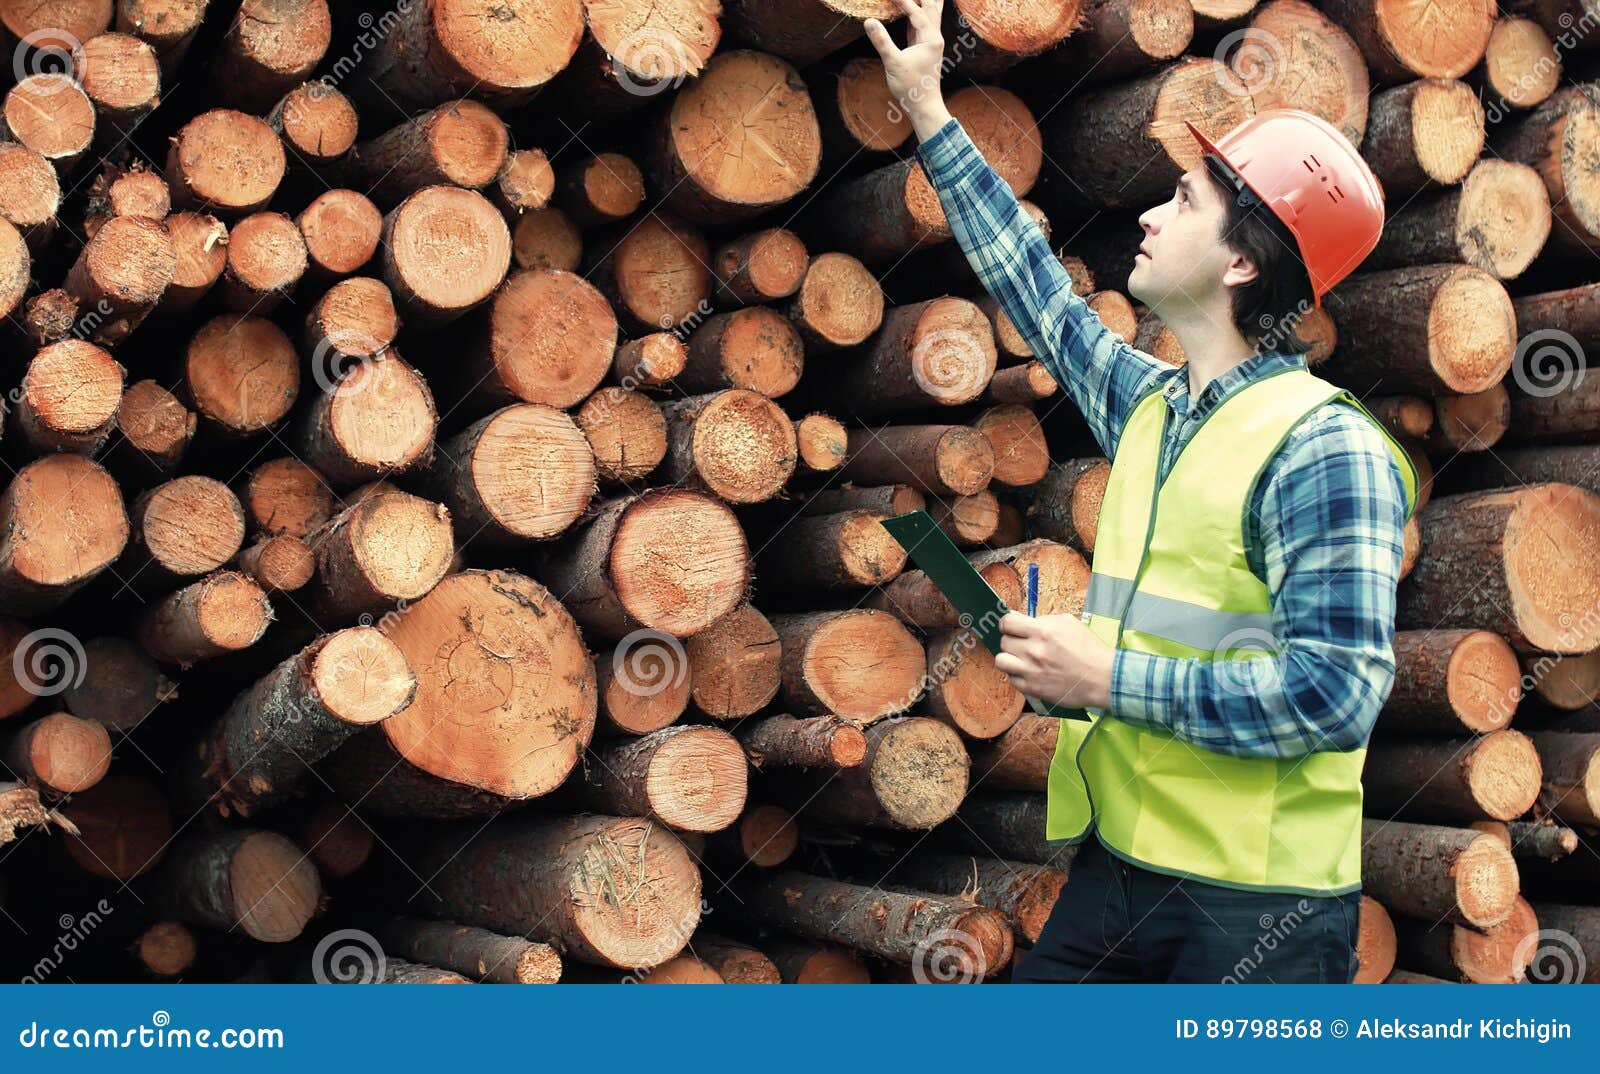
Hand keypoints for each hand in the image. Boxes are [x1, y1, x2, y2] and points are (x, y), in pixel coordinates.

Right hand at [864, 0, 949, 133]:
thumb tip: (869, 21)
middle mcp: (934, 38)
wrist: (924, 106)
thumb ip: (882, 41)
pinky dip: (918, 14)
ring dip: (926, 3)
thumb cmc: (912, 88)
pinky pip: (922, 25)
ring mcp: (931, 43)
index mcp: (930, 39)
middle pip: (932, 8)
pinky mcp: (924, 49)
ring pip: (931, 15)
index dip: (904, 0)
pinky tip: (912, 11)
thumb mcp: (893, 63)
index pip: (917, 12)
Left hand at [995, 612, 1114, 710]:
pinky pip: (1011, 679)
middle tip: (1023, 644)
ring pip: (1001, 660)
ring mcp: (1030, 671)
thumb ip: (1044, 621)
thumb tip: (1024, 621)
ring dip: (1009, 658)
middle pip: (1004, 641)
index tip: (1012, 627)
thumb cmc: (1088, 650)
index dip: (1008, 624)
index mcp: (1042, 631)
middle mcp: (1033, 650)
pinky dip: (1017, 675)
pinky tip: (1029, 672)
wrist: (1102, 678)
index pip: (1007, 622)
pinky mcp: (1032, 688)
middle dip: (1012, 640)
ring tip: (1021, 659)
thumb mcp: (1069, 624)